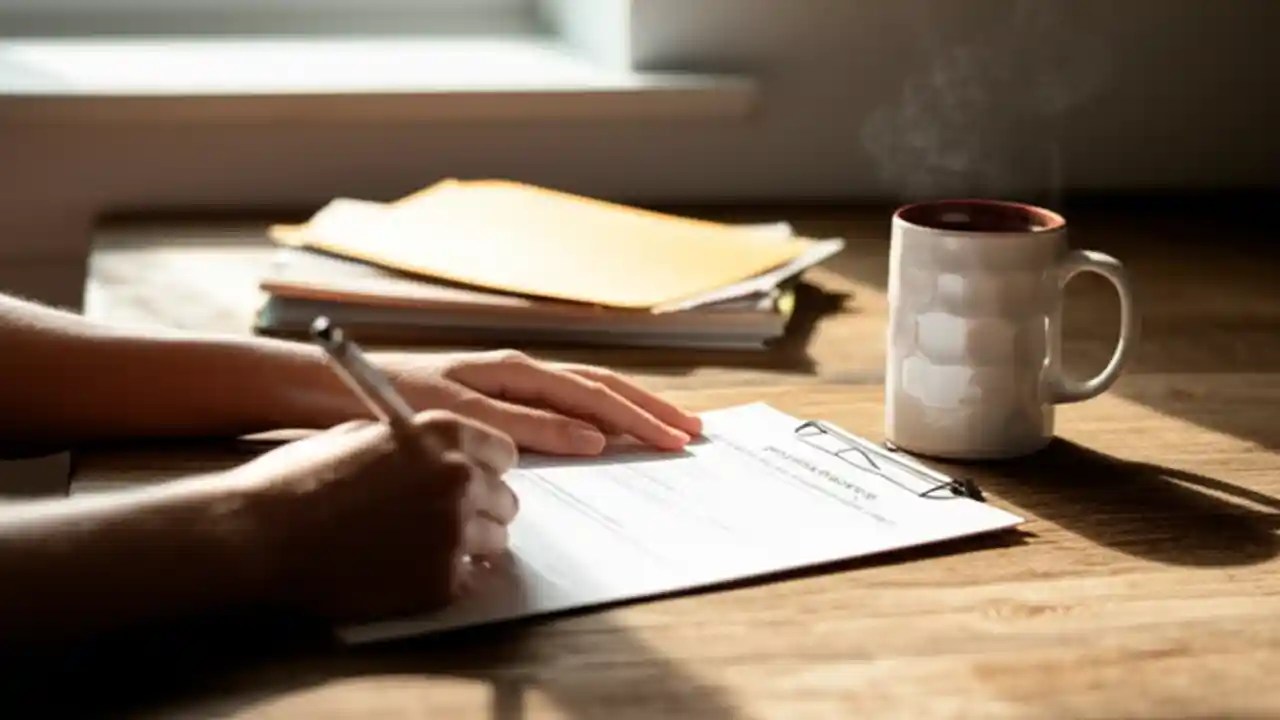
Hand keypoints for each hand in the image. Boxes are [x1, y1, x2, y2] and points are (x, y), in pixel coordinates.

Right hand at [238, 411, 518, 622]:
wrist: (259, 537)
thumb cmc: (297, 481)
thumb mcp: (361, 435)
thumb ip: (413, 445)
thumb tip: (439, 456)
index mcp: (442, 433)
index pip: (503, 453)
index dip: (485, 468)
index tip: (474, 480)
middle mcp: (459, 477)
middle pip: (506, 499)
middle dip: (480, 509)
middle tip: (444, 520)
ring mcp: (454, 531)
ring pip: (495, 542)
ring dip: (468, 545)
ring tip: (421, 547)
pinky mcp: (441, 580)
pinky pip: (466, 580)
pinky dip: (443, 578)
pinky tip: (404, 571)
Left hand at [373, 350, 702, 455]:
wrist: (339, 385)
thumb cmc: (394, 401)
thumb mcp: (460, 415)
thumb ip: (525, 426)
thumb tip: (590, 438)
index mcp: (515, 370)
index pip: (593, 394)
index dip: (638, 417)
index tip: (674, 437)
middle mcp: (521, 369)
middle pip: (602, 386)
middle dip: (650, 409)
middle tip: (693, 432)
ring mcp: (514, 379)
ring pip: (589, 391)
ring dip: (632, 408)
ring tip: (671, 424)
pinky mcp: (503, 393)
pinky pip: (566, 401)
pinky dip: (600, 414)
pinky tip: (613, 428)